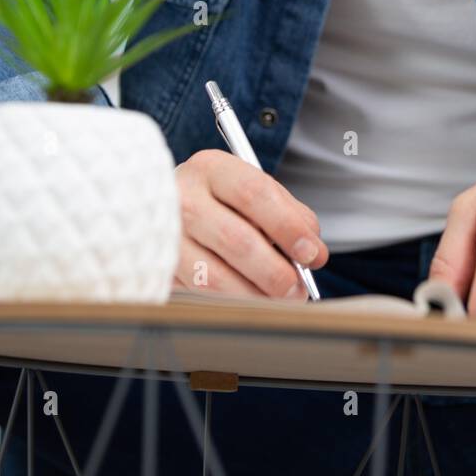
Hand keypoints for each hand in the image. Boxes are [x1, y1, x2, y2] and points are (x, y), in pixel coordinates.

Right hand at [172, 149, 327, 300]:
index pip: (254, 194)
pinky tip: (250, 303)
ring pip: (215, 277)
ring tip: (280, 301)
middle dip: (276, 271)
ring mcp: (165, 237)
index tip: (312, 253)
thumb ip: (290, 214)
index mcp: (211, 169)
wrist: (165, 209)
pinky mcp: (160, 270)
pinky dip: (231, 306)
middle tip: (299, 289)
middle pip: (236, 239)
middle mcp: (182, 198)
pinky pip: (199, 297)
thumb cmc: (221, 201)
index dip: (288, 227)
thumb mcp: (253, 190)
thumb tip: (314, 253)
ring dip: (256, 296)